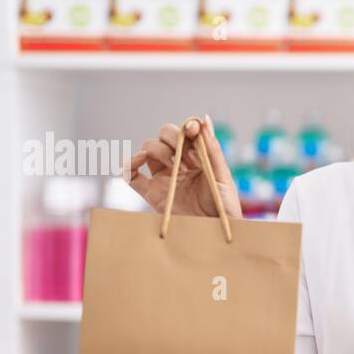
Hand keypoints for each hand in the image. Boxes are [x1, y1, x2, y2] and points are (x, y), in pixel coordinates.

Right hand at [127, 115, 242, 219]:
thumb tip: (204, 119)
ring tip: (173, 166)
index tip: (191, 130)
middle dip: (171, 138)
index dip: (185, 127)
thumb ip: (212, 149)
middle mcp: (179, 164)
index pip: (185, 132)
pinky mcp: (152, 193)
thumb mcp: (223, 177)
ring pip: (148, 150)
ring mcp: (164, 177)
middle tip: (184, 156)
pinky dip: (128, 164)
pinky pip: (131, 175)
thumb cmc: (224, 207)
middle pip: (163, 136)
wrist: (215, 234)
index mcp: (197, 157)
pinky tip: (137, 162)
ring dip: (156, 150)